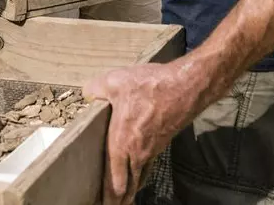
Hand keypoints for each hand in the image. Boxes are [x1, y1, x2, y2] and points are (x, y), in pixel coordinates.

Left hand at [85, 62, 198, 204]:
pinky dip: (141, 175)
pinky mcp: (162, 142)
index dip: (108, 194)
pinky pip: (149, 165)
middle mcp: (137, 151)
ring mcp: (152, 149)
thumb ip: (95, 88)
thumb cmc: (151, 86)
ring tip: (125, 199)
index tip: (103, 203)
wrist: (186, 87)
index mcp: (122, 141)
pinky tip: (140, 173)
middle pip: (127, 184)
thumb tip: (87, 94)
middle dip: (119, 199)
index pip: (113, 177)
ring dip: (131, 189)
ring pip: (139, 176)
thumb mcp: (114, 81)